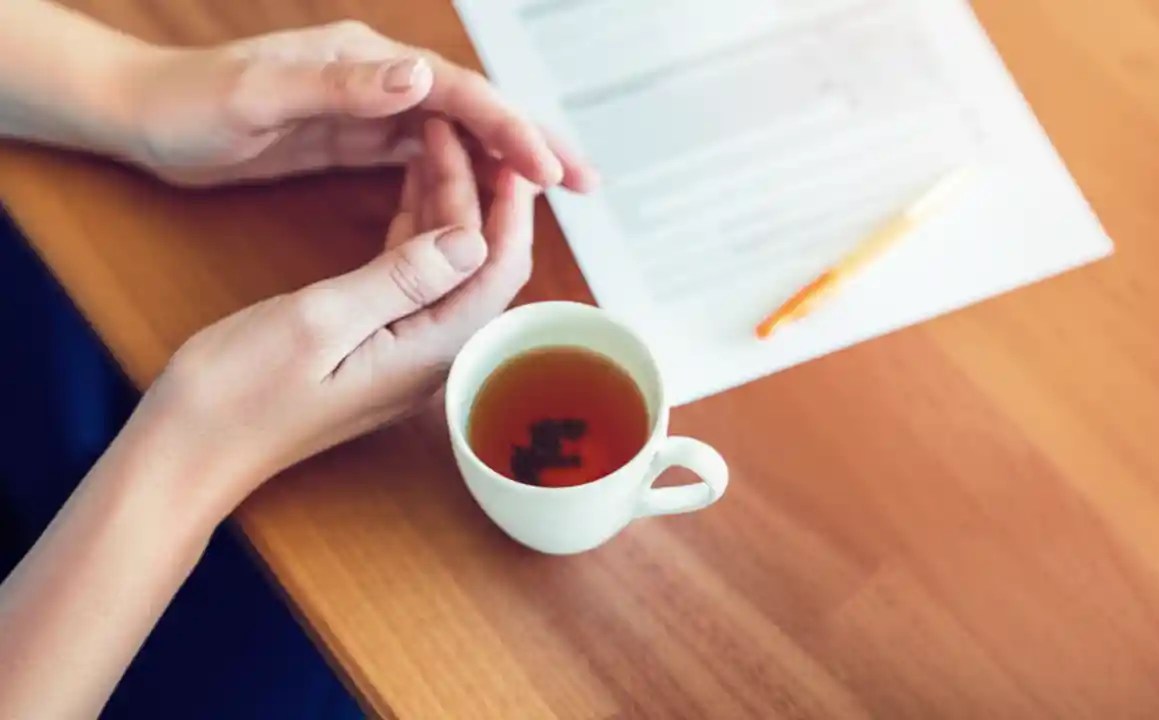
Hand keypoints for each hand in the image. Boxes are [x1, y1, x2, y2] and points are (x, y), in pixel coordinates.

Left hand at [118, 20, 595, 188]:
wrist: (142, 114)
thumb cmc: (190, 104)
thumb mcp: (260, 96)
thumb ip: (342, 88)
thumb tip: (421, 78)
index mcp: (367, 62)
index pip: (458, 92)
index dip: (509, 128)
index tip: (549, 167)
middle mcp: (380, 78)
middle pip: (475, 109)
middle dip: (532, 142)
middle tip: (585, 183)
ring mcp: (373, 107)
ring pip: (460, 135)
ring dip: (509, 162)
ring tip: (556, 194)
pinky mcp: (359, 137)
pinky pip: (429, 157)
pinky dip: (467, 176)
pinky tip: (488, 200)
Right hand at [123, 119, 532, 518]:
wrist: (188, 450)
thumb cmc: (240, 393)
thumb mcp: (319, 320)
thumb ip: (400, 279)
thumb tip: (474, 238)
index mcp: (428, 350)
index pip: (497, 270)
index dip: (510, 208)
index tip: (507, 151)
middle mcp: (429, 355)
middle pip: (479, 264)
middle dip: (481, 196)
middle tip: (463, 131)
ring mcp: (403, 351)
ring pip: (447, 267)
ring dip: (449, 206)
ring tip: (439, 141)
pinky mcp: (374, 344)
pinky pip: (414, 278)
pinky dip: (418, 230)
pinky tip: (413, 189)